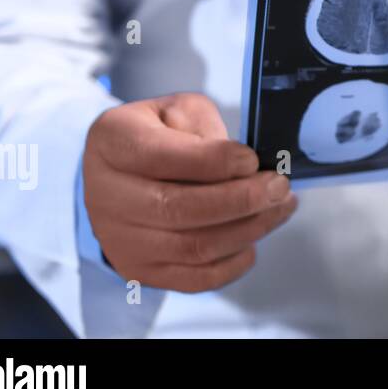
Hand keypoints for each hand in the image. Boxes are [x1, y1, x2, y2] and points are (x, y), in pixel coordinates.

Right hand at [83, 92, 296, 292]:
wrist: (119, 174)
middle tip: (279, 187)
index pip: (160, 156)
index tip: (251, 159)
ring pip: (192, 247)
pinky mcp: (141, 270)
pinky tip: (254, 238)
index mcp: (114, 142)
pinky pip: (195, 278)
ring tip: (280, 207)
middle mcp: (108, 195)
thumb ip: (205, 128)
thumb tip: (244, 165)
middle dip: (241, 199)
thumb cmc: (157, 135)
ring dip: (248, 229)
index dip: (213, 161)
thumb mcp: (177, 110)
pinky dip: (234, 262)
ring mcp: (121, 240)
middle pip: (177, 208)